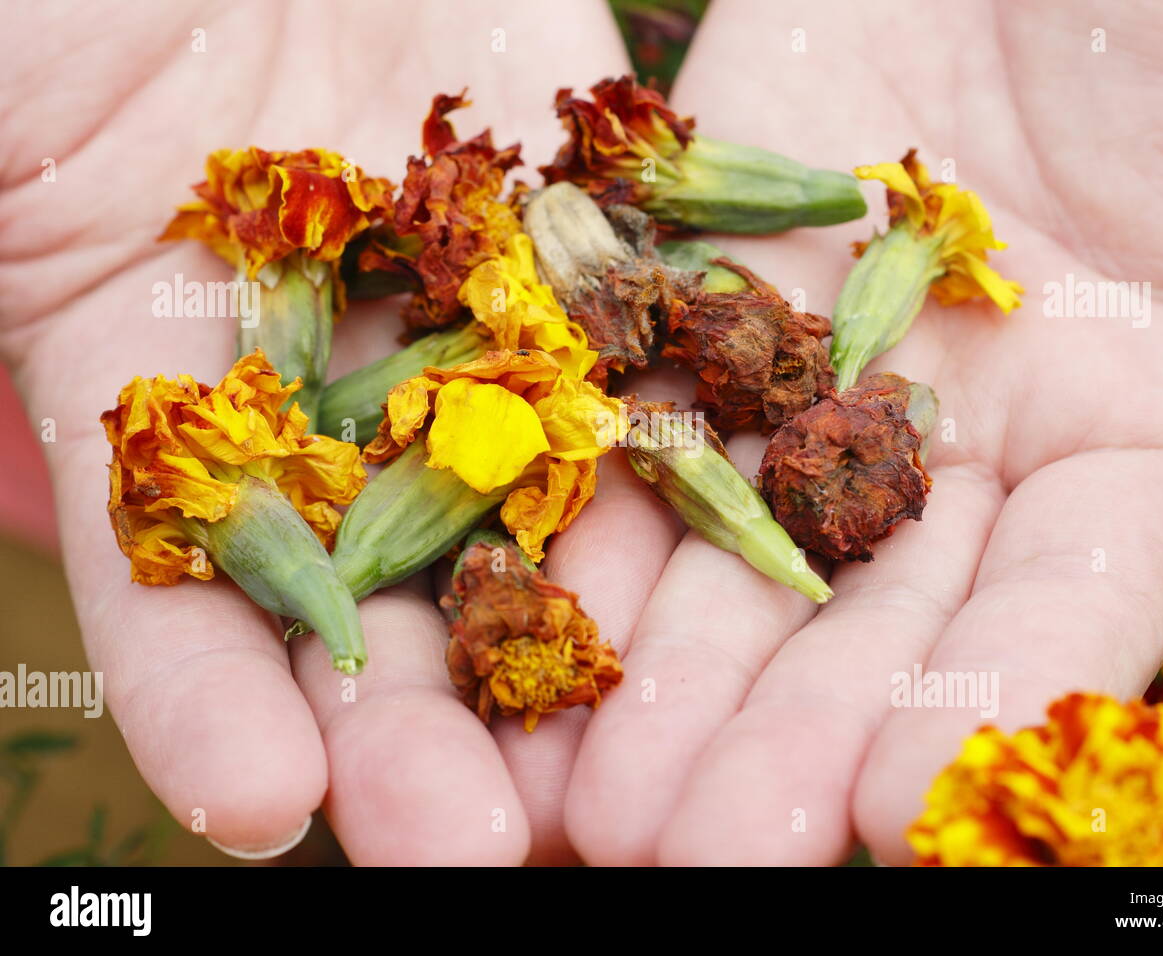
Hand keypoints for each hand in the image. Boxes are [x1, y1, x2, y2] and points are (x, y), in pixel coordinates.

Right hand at [0, 0, 628, 863]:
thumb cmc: (75, 18)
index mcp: (159, 391)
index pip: (182, 588)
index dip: (206, 700)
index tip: (254, 808)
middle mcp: (325, 389)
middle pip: (377, 591)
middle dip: (413, 726)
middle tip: (462, 847)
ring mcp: (462, 323)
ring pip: (524, 502)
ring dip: (563, 634)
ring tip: (606, 772)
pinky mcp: (579, 246)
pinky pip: (640, 342)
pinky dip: (679, 432)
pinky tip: (729, 541)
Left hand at [518, 0, 1162, 863]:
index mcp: (1140, 423)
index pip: (1056, 606)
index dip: (975, 714)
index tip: (890, 823)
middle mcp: (967, 418)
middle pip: (864, 608)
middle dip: (776, 731)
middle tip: (689, 847)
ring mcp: (826, 342)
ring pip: (733, 527)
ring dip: (662, 660)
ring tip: (588, 793)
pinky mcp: (711, 257)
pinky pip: (642, 376)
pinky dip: (597, 481)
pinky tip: (530, 590)